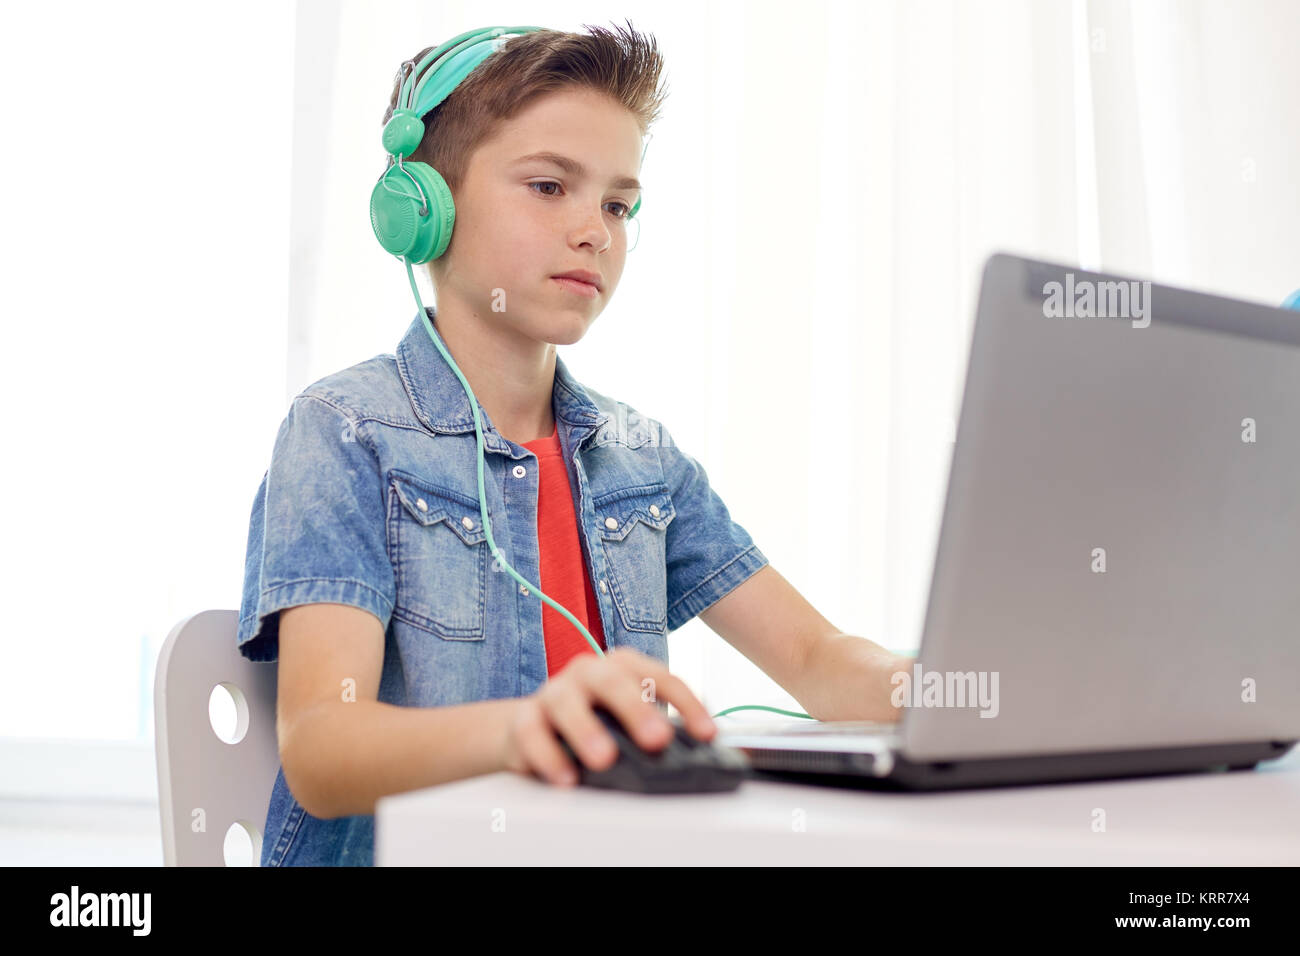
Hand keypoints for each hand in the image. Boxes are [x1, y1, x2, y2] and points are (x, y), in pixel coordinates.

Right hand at [500, 648, 715, 785]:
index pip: (660, 677)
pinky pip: (532, 733)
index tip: (707, 734)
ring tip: (604, 760)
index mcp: (621, 668)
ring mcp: (554, 693)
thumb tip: (703, 755)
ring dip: (586, 730)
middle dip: (637, 709)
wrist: (530, 729)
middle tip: (658, 739)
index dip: (686, 704)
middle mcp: (588, 673)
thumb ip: (657, 730)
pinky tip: (565, 778)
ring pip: (566, 702)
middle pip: (613, 681)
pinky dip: (548, 756)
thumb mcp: (626, 721)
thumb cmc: (592, 724)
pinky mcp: (524, 719)